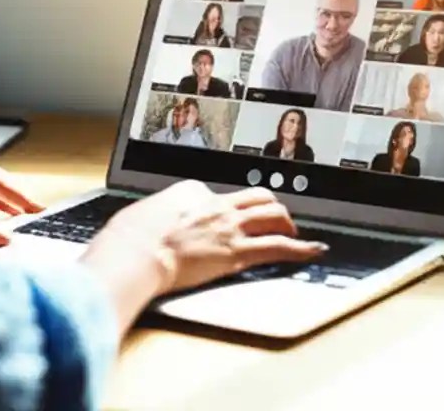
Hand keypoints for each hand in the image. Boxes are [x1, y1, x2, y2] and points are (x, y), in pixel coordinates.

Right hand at [81, 180, 326, 297]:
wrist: (135, 252)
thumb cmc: (130, 237)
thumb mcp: (144, 213)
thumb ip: (160, 215)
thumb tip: (156, 221)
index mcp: (192, 190)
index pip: (220, 194)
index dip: (228, 208)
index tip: (229, 218)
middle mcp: (216, 204)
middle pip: (257, 197)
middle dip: (271, 207)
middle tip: (276, 220)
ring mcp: (229, 227)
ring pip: (274, 215)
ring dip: (288, 224)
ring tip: (295, 232)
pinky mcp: (238, 252)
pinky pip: (279, 247)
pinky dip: (301, 249)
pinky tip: (313, 250)